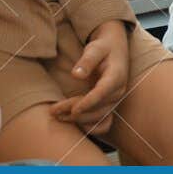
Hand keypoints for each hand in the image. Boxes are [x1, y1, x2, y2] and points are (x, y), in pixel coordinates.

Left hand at [50, 19, 129, 136]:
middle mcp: (118, 91)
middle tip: (53, 110)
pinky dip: (88, 126)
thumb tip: (76, 74)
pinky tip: (72, 122)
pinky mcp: (109, 105)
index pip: (103, 92)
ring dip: (79, 121)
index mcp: (117, 75)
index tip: (73, 109)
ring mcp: (115, 100)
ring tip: (58, 116)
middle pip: (98, 108)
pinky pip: (103, 123)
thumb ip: (87, 60)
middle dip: (76, 112)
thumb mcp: (95, 48)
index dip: (88, 103)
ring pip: (99, 118)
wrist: (114, 48)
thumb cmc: (103, 47)